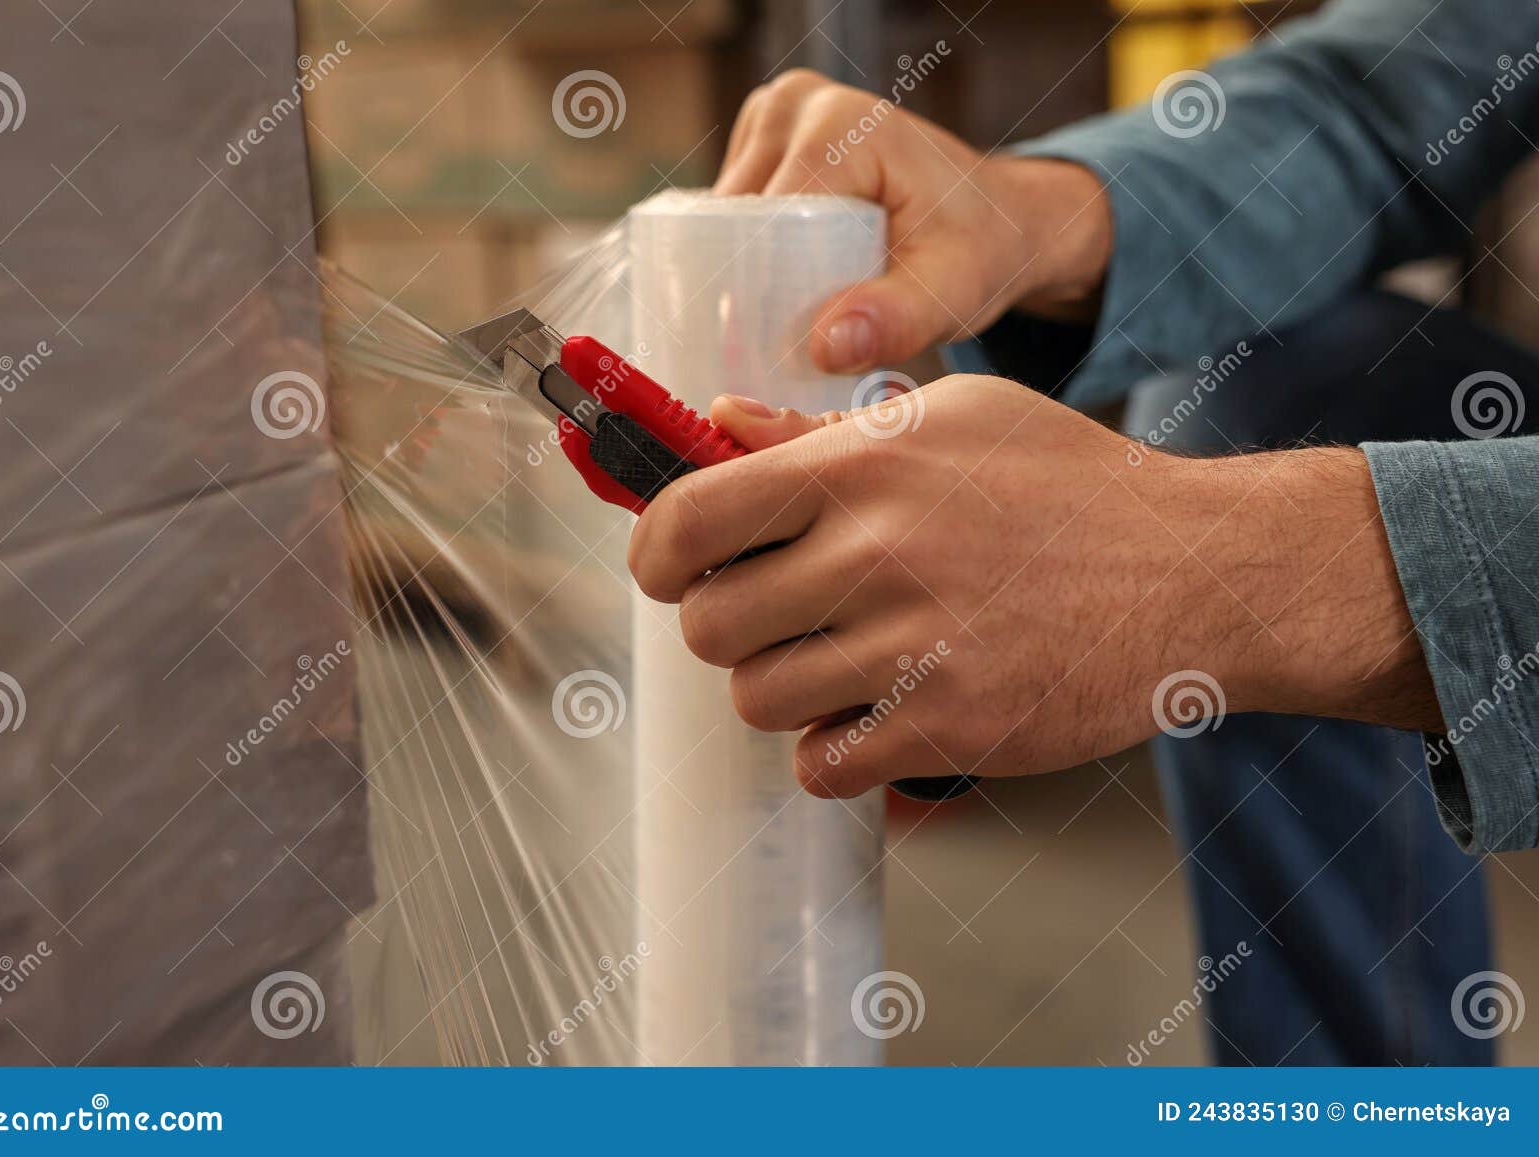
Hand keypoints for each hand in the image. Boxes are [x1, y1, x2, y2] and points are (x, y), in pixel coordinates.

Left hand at [626, 378, 1437, 797]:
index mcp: (866, 468)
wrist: (1195, 573)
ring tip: (835, 660)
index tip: (664, 566)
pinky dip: (834, 750)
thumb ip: (821, 430)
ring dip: (780, 687)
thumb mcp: (952, 420)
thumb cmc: (1071, 486)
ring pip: (757, 699)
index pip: (692, 516)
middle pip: (709, 624)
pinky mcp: (950, 728)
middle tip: (771, 615)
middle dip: (725, 624)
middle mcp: (879, 555)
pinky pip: (824, 765)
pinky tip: (875, 713)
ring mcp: (914, 650)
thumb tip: (718, 422)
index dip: (654, 550)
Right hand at [716, 69, 1112, 371]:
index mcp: (846, 125)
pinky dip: (750, 249)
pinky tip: (787, 279)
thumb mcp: (951, 293)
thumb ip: (894, 320)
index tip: (773, 348)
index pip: (768, 215)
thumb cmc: (979, 250)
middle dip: (752, 282)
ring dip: (748, 268)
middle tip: (788, 341)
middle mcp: (801, 103)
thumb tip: (822, 347)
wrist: (997, 219)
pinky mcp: (764, 137)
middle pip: (738, 214)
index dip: (761, 285)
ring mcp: (777, 113)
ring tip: (796, 308)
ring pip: (723, 215)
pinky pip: (730, 208)